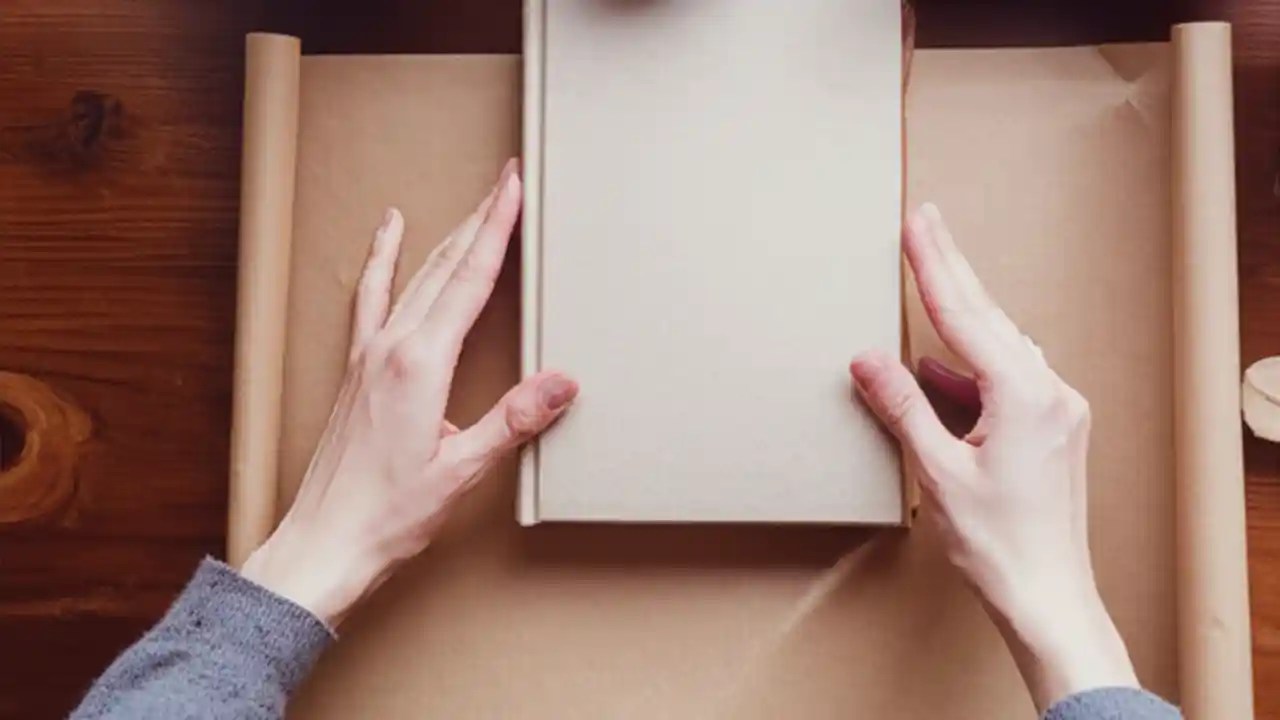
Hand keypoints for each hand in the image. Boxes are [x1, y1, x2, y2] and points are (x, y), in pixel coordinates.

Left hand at [241, 161, 577, 627]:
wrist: (326, 542)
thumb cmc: (388, 514)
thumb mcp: (462, 469)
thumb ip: (514, 419)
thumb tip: (562, 383)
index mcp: (420, 364)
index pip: (469, 280)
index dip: (497, 229)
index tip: (513, 188)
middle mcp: (390, 348)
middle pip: (444, 266)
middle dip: (479, 220)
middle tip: (505, 181)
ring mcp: (368, 355)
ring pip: (413, 276)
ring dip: (445, 237)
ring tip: (472, 205)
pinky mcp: (357, 369)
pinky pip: (372, 297)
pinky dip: (382, 262)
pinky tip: (387, 236)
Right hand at [850, 204, 1137, 711]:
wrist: (1048, 594)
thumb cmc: (998, 544)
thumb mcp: (936, 472)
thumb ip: (902, 407)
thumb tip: (868, 360)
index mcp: (1024, 395)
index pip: (965, 317)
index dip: (934, 267)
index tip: (917, 225)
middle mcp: (1051, 392)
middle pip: (989, 318)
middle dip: (953, 268)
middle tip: (928, 221)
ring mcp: (1059, 410)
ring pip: (1000, 347)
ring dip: (961, 320)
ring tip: (929, 284)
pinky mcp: (1055, 429)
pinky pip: (1009, 379)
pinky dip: (971, 370)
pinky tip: (941, 371)